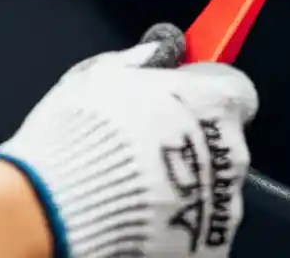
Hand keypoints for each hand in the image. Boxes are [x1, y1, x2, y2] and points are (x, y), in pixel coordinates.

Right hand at [0, 25, 257, 257]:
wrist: (52, 209)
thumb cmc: (78, 139)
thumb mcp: (100, 75)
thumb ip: (141, 59)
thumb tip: (156, 51)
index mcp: (215, 102)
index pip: (236, 90)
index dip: (206, 95)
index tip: (184, 98)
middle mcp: (232, 154)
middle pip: (224, 142)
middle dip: (193, 142)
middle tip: (147, 146)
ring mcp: (223, 206)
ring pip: (212, 188)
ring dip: (184, 185)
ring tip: (133, 186)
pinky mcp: (208, 247)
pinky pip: (199, 230)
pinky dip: (176, 226)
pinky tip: (138, 217)